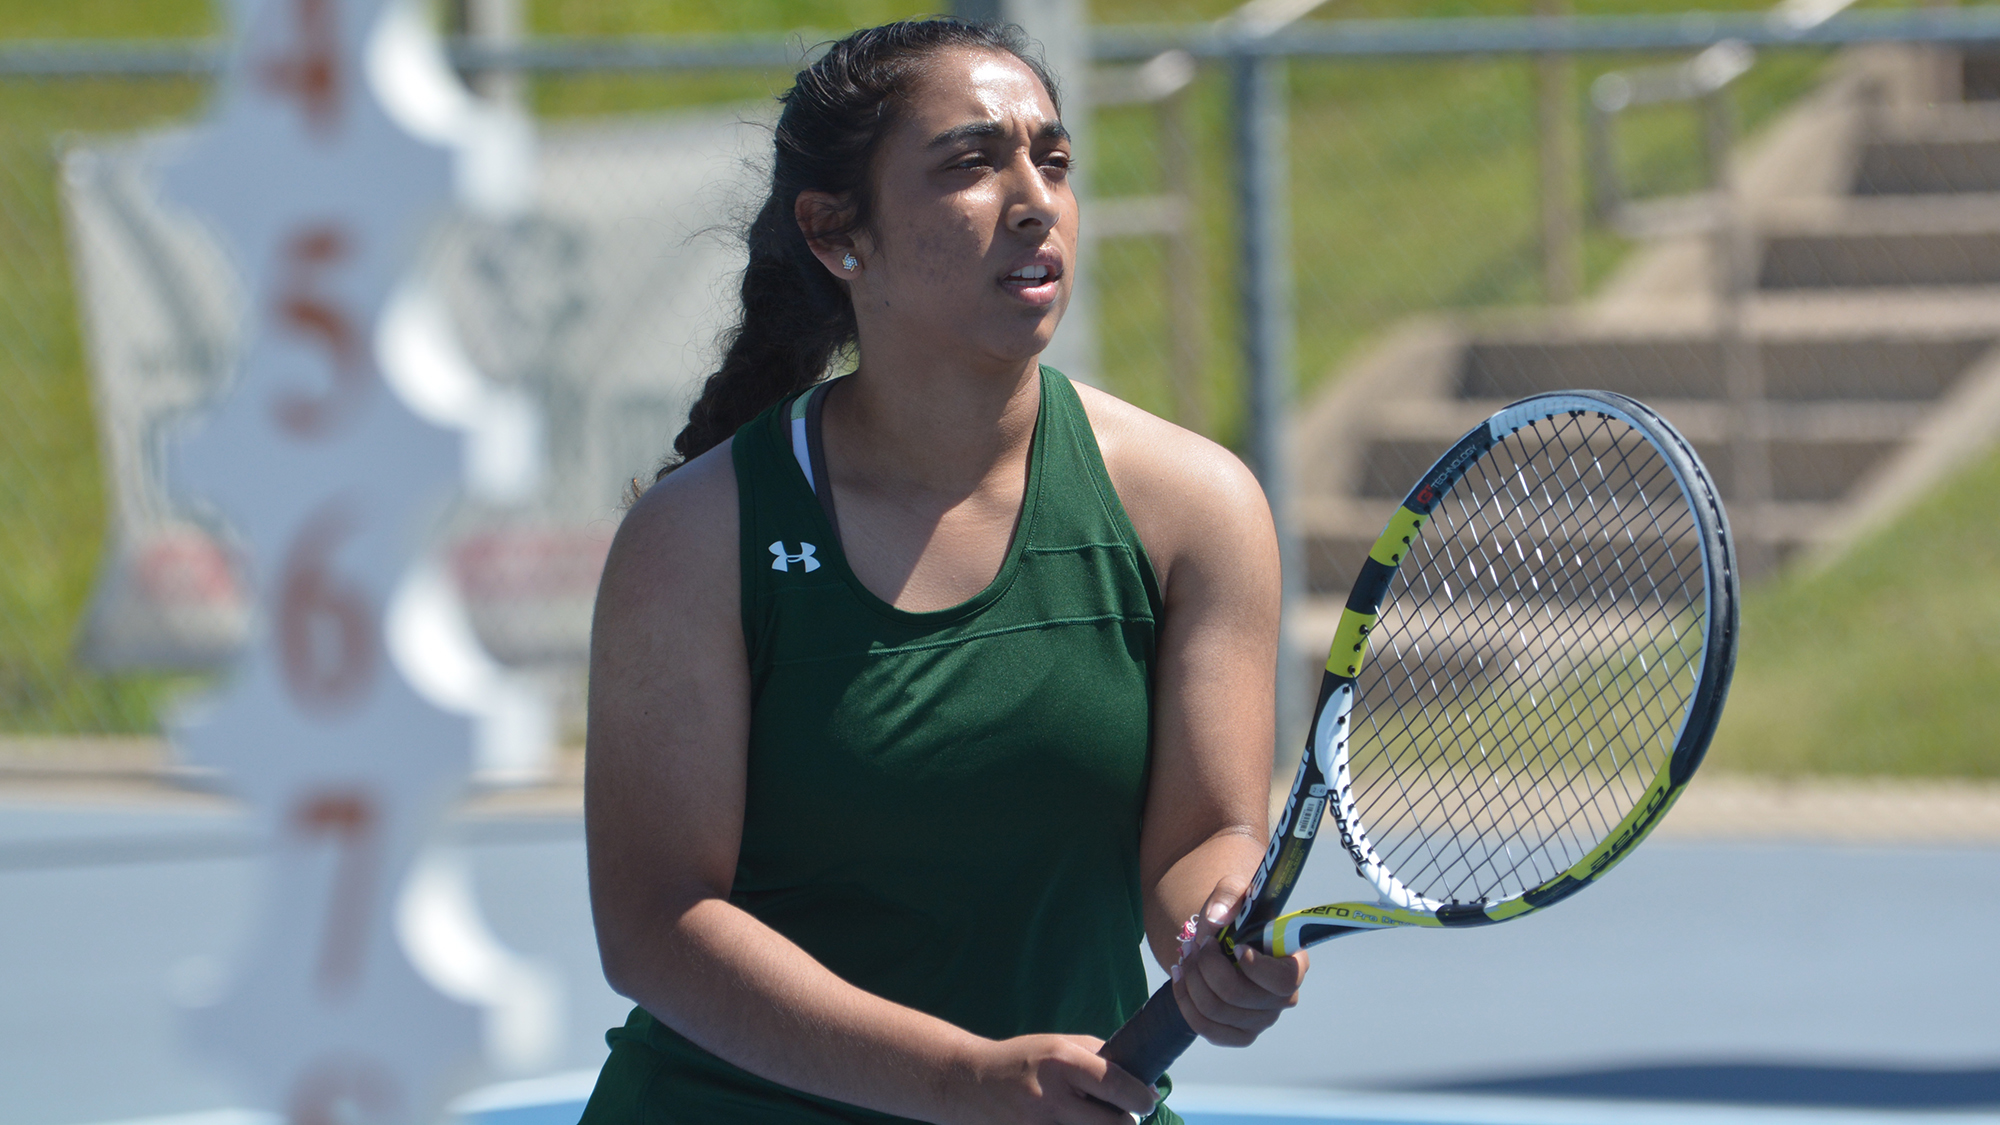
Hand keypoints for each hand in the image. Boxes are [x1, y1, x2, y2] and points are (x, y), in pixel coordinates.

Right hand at [946, 1033, 1159, 1124]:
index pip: (1117, 1084)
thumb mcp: (1057, 1044)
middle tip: (1121, 1116)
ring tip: (1090, 1118)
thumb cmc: (1020, 1060)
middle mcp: (1051, 1095)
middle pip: (1114, 1124)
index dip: (1142, 1098)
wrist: (965, 1083)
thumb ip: (1100, 1056)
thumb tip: (1144, 1082)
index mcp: (1062, 1061)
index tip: (1147, 1101)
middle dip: (1125, 1122)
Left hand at [1171, 876, 1308, 1046]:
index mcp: (1295, 964)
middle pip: (1237, 995)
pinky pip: (1205, 1028)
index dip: (1255, 966)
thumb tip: (1217, 917)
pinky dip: (1185, 1002)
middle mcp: (1283, 998)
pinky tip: (1181, 978)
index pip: (1283, 980)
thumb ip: (1229, 894)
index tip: (1235, 945)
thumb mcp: (1235, 891)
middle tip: (1196, 943)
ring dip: (1191, 980)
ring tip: (1185, 957)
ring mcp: (1262, 1020)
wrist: (1224, 939)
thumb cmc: (1237, 916)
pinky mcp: (1239, 1034)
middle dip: (1206, 965)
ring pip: (1215, 1010)